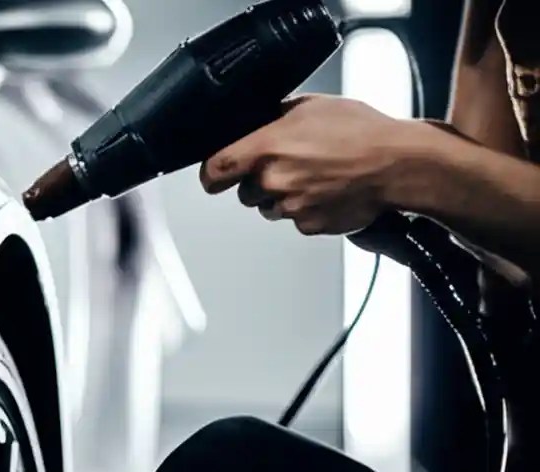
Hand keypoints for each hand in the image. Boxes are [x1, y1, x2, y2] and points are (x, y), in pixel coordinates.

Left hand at [199, 94, 410, 235]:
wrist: (398, 164)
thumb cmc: (361, 132)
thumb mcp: (310, 107)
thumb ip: (273, 118)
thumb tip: (254, 122)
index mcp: (265, 147)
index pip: (214, 170)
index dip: (212, 175)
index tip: (215, 177)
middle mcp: (272, 180)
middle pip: (243, 192)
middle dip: (258, 182)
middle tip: (288, 166)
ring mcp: (290, 206)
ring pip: (268, 208)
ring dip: (281, 197)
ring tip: (313, 176)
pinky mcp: (308, 226)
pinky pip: (295, 221)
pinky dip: (306, 210)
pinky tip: (326, 191)